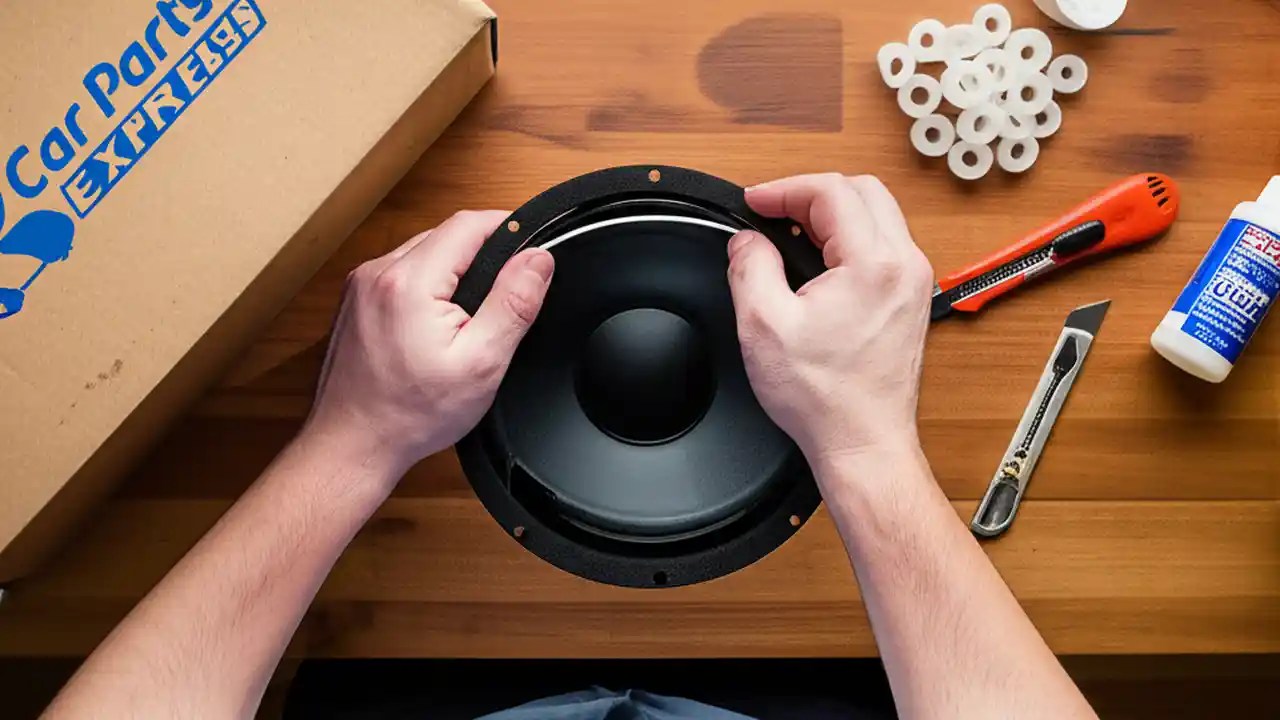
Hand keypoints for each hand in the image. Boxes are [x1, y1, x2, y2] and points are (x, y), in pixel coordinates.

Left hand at [306, 210, 554, 474]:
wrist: (352, 444)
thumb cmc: (410, 414)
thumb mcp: (481, 363)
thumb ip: (513, 304)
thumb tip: (538, 259)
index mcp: (409, 282)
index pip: (467, 224)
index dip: (506, 227)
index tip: (530, 244)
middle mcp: (376, 273)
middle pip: (444, 235)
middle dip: (481, 254)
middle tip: (506, 290)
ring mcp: (359, 285)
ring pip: (422, 253)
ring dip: (451, 270)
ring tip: (470, 313)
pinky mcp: (354, 299)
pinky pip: (400, 273)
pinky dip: (426, 285)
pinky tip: (436, 323)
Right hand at [727, 174, 932, 468]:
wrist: (863, 442)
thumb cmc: (824, 397)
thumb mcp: (763, 326)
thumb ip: (749, 268)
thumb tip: (746, 241)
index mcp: (874, 263)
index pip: (831, 191)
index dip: (784, 189)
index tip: (755, 203)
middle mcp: (905, 265)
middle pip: (862, 191)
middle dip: (810, 194)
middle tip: (772, 212)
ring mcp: (914, 281)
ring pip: (877, 215)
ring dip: (832, 214)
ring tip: (791, 234)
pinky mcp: (911, 298)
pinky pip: (884, 244)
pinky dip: (849, 238)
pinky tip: (818, 260)